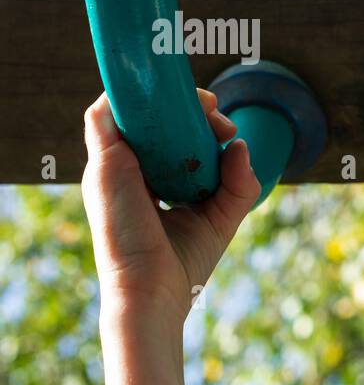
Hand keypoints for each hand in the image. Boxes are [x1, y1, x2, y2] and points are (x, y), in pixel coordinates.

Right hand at [82, 90, 260, 329]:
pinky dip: (127, 95)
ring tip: (203, 106)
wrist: (153, 292)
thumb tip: (239, 144)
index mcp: (149, 184)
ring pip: (128, 111)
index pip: (167, 140)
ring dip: (164, 98)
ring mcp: (111, 166)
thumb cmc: (183, 264)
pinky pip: (102, 115)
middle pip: (150, 121)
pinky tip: (163, 93)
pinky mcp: (103, 164)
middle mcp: (126, 172)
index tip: (227, 130)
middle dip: (187, 107)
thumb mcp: (221, 216)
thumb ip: (238, 182)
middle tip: (217, 115)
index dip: (198, 124)